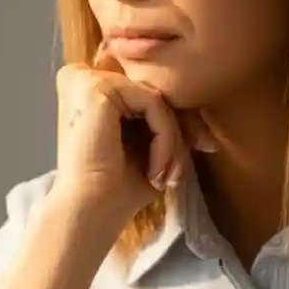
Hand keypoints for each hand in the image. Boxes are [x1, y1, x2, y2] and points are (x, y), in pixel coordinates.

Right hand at [51, 42, 215, 235]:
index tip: (199, 149)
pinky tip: (155, 170)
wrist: (89, 212)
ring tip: (165, 176)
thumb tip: (205, 129)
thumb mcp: (146, 147)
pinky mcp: (97, 89)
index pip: (143, 94)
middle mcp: (82, 77)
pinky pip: (154, 103)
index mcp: (87, 90)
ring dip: (172, 140)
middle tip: (184, 168)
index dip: (175, 122)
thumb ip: (163, 124)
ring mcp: (87, 79)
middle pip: (151, 93)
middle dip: (180, 130)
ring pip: (156, 98)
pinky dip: (165, 139)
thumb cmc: (113, 188)